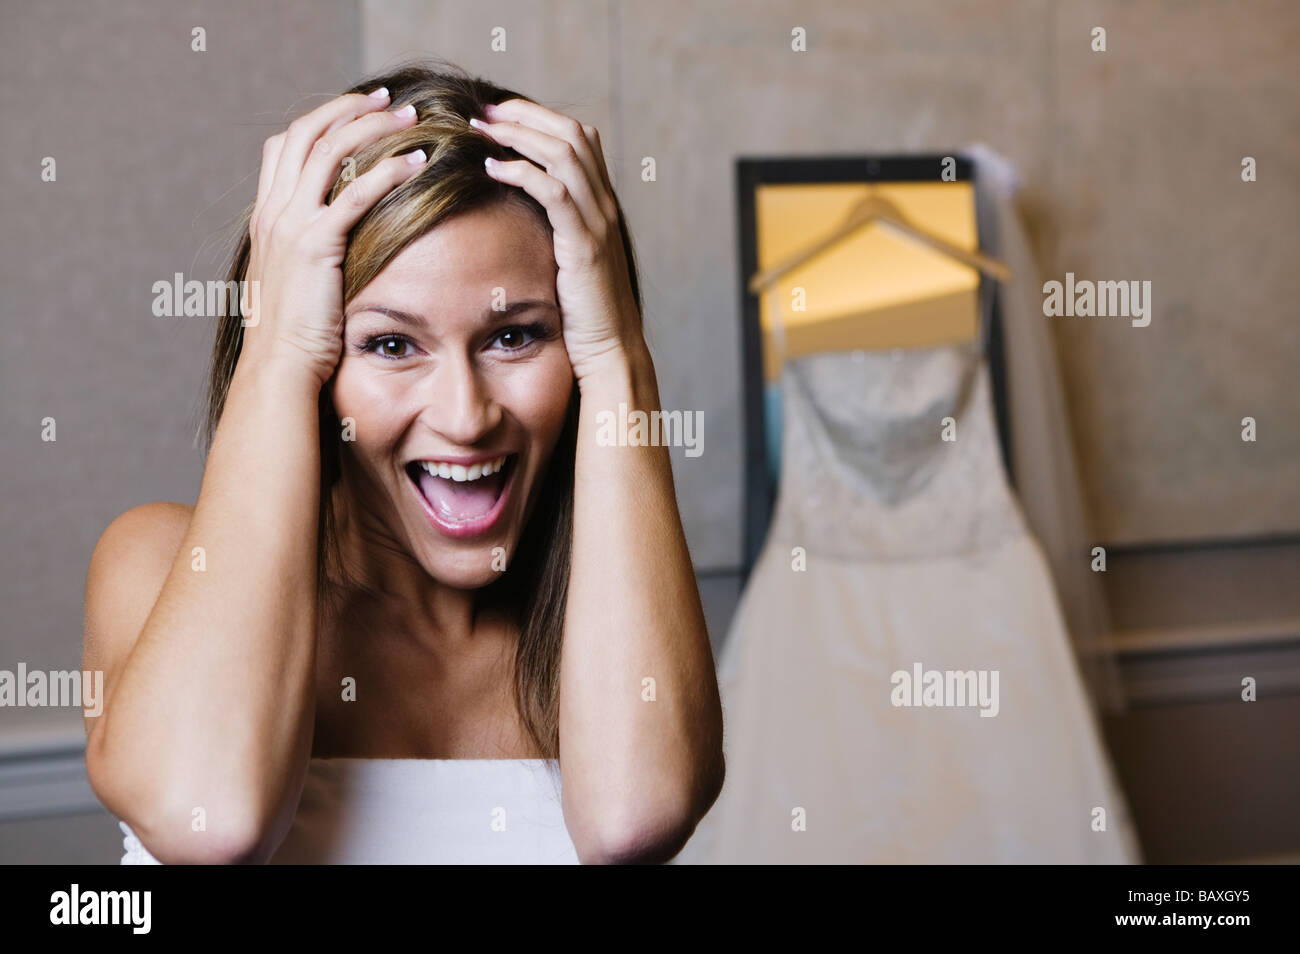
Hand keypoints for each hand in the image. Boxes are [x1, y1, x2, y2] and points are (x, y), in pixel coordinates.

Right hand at [240, 89, 425, 385]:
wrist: (280, 369)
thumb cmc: (296, 338)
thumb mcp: (297, 285)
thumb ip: (311, 255)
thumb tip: (339, 250)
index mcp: (267, 217)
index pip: (286, 145)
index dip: (324, 120)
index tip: (361, 110)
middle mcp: (274, 212)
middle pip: (308, 132)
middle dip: (352, 109)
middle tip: (393, 99)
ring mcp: (290, 225)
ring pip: (330, 150)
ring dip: (374, 126)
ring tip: (413, 117)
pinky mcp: (316, 245)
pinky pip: (356, 193)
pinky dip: (389, 170)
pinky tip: (420, 162)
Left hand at [470, 100, 643, 384]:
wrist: (610, 351)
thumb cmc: (582, 315)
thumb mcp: (567, 263)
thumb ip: (553, 233)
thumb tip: (515, 215)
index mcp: (601, 206)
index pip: (579, 140)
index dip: (540, 118)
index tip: (499, 114)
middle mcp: (605, 207)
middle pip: (573, 134)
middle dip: (526, 115)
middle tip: (484, 110)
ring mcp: (598, 224)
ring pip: (565, 154)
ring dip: (520, 134)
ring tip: (482, 129)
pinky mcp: (585, 246)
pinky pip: (555, 192)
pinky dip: (522, 172)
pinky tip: (492, 167)